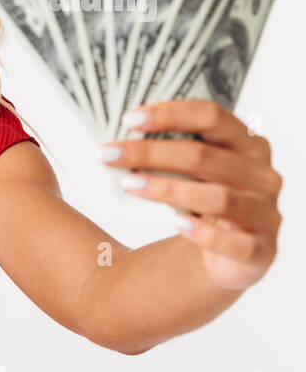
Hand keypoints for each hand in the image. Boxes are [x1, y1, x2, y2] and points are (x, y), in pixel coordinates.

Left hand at [101, 100, 281, 290]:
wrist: (228, 256)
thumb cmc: (201, 201)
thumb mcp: (188, 172)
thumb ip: (165, 151)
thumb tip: (111, 140)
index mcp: (248, 144)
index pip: (212, 117)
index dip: (170, 114)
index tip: (128, 118)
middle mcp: (262, 175)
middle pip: (204, 156)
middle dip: (150, 153)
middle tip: (107, 153)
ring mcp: (265, 213)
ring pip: (217, 198)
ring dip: (166, 190)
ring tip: (126, 185)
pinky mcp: (261, 251)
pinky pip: (235, 242)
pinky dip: (205, 233)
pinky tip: (177, 224)